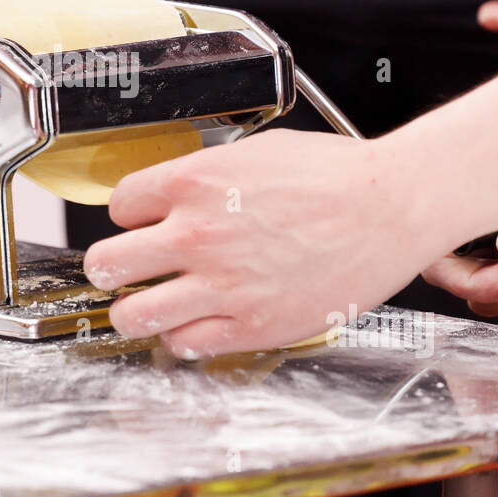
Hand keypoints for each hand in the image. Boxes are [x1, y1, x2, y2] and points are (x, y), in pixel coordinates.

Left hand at [83, 130, 442, 358]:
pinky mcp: (252, 325)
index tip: (142, 223)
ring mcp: (222, 285)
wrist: (392, 207)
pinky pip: (185, 344)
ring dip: (134, 310)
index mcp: (194, 183)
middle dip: (110, 265)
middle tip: (121, 269)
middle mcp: (197, 235)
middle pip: (105, 262)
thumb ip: (205, 176)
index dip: (131, 215)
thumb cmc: (336, 175)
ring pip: (133, 314)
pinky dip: (182, 336)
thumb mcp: (254, 152)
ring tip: (146, 305)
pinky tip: (196, 322)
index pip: (120, 205)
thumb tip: (175, 193)